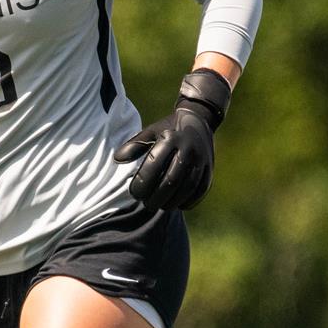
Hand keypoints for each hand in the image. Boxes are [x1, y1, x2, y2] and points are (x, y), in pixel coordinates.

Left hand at [112, 68, 230, 209]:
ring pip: (187, 188)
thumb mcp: (150, 131)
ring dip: (172, 202)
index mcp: (171, 138)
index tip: (135, 193)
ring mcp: (202, 160)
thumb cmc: (168, 130)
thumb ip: (134, 145)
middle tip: (146, 204)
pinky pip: (200, 191)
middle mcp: (188, 149)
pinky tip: (176, 204)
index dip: (142, 182)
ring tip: (160, 206)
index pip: (154, 164)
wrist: (199, 121)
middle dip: (157, 197)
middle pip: (171, 180)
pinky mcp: (210, 170)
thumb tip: (118, 159)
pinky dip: (188, 201)